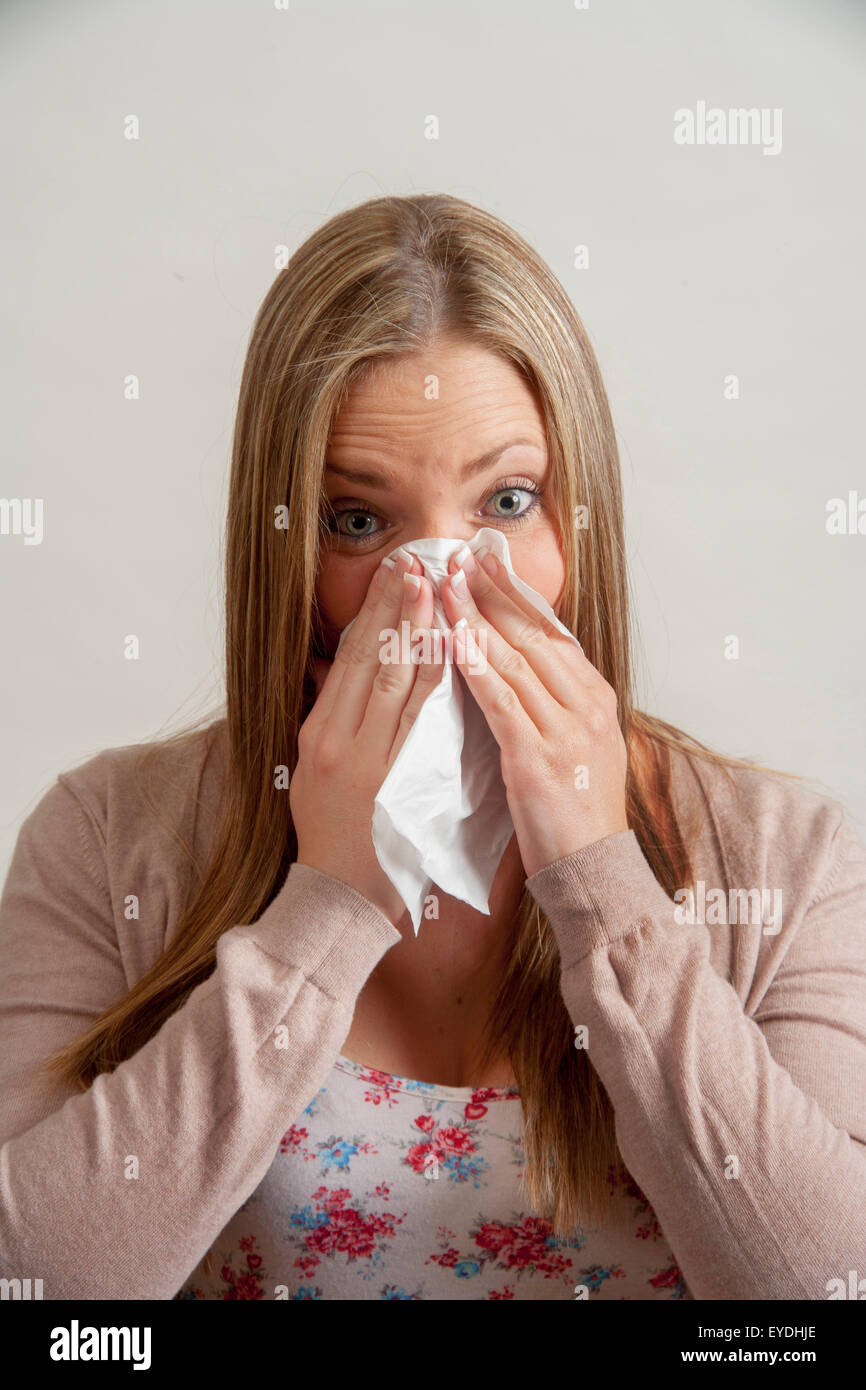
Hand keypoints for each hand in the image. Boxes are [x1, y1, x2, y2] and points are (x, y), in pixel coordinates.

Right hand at [291, 551, 443, 923]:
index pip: (347, 658)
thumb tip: (342, 669)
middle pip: (369, 658)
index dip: (372, 612)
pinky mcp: (395, 780)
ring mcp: (367, 759)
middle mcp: (338, 739)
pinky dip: (435, 678)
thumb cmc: (331, 834)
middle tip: (415, 561)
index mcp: (318, 732)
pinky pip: (420, 719)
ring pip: (394, 679)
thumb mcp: (314, 769)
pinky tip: (450, 647)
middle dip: (394, 606)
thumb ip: (333, 719)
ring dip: (416, 629)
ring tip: (432, 587)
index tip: (393, 573)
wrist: (337, 896)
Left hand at [438, 546, 628, 877]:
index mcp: (595, 697)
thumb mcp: (579, 744)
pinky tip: (452, 640)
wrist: (594, 870)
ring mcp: (565, 730)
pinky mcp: (539, 758)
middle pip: (532, 633)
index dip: (515, 592)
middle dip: (492, 591)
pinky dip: (475, 666)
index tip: (485, 560)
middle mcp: (585, 704)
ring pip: (514, 658)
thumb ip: (555, 703)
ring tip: (444, 585)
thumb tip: (521, 662)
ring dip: (475, 617)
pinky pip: (501, 701)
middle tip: (458, 557)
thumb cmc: (576, 812)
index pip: (552, 630)